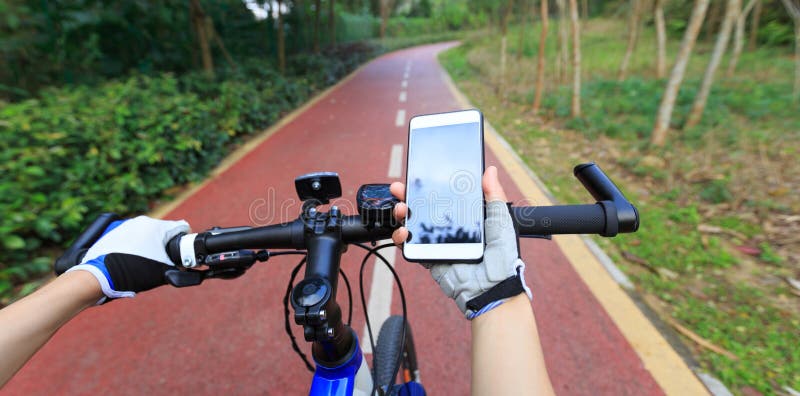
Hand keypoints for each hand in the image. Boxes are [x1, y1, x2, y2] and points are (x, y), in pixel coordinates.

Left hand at [65, 216, 189, 302]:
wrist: (98, 276)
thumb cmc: (131, 274)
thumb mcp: (162, 273)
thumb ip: (179, 270)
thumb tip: (186, 271)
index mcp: (157, 227)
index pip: (181, 227)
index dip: (186, 240)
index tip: (183, 251)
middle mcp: (142, 221)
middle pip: (162, 230)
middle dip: (165, 243)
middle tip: (162, 260)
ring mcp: (125, 224)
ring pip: (145, 232)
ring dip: (149, 243)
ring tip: (143, 261)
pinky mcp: (112, 230)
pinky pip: (130, 234)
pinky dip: (133, 243)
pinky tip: (130, 258)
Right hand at [391, 166, 530, 318]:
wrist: (494, 287)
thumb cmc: (503, 255)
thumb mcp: (501, 219)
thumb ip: (494, 195)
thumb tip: (489, 170)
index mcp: (465, 216)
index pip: (443, 196)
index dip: (428, 186)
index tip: (417, 175)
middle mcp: (449, 227)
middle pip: (422, 208)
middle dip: (407, 197)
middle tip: (399, 189)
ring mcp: (437, 242)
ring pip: (413, 225)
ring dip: (401, 215)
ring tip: (401, 210)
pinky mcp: (429, 258)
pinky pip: (411, 247)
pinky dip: (402, 239)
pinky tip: (404, 232)